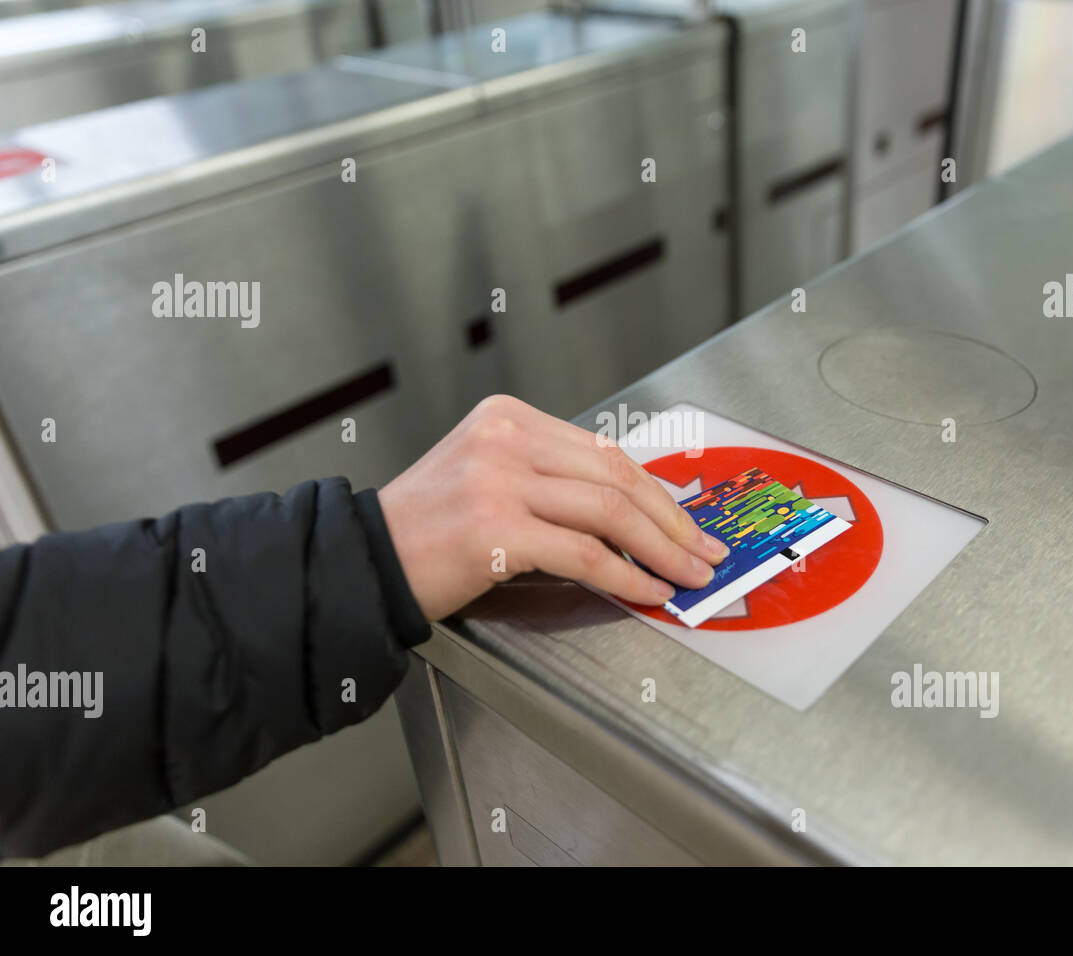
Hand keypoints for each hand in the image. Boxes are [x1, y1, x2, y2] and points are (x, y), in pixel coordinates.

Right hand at [377, 395, 728, 620]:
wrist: (365, 560)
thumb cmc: (429, 528)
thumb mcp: (491, 476)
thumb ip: (553, 479)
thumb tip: (636, 513)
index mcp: (510, 417)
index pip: (605, 452)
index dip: (658, 493)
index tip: (689, 523)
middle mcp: (506, 437)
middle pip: (617, 477)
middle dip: (673, 522)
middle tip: (705, 553)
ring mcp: (499, 479)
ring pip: (609, 512)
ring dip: (661, 550)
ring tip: (688, 577)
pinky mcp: (495, 527)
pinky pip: (583, 553)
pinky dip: (625, 575)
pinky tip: (647, 590)